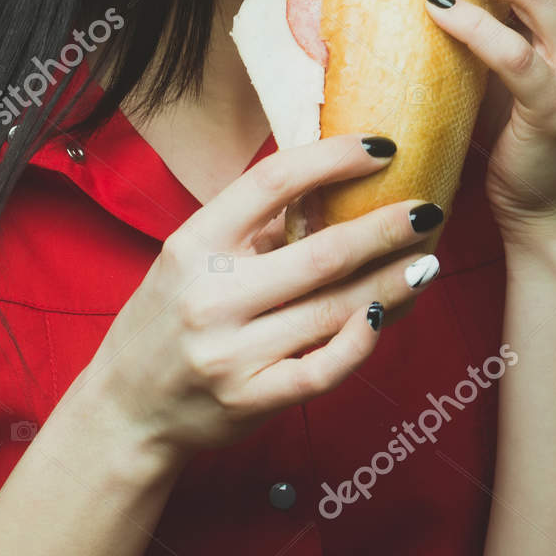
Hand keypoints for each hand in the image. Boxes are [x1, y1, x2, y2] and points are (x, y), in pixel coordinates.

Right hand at [86, 134, 444, 462]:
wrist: (126, 408)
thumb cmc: (169, 318)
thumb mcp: (192, 256)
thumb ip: (255, 227)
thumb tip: (334, 185)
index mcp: (194, 242)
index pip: (274, 181)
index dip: (334, 158)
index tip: (381, 147)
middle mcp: (211, 294)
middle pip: (320, 251)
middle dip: (385, 228)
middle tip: (428, 209)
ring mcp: (230, 352)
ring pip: (332, 310)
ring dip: (391, 283)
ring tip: (426, 261)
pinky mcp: (250, 399)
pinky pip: (321, 368)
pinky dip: (360, 342)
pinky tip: (385, 317)